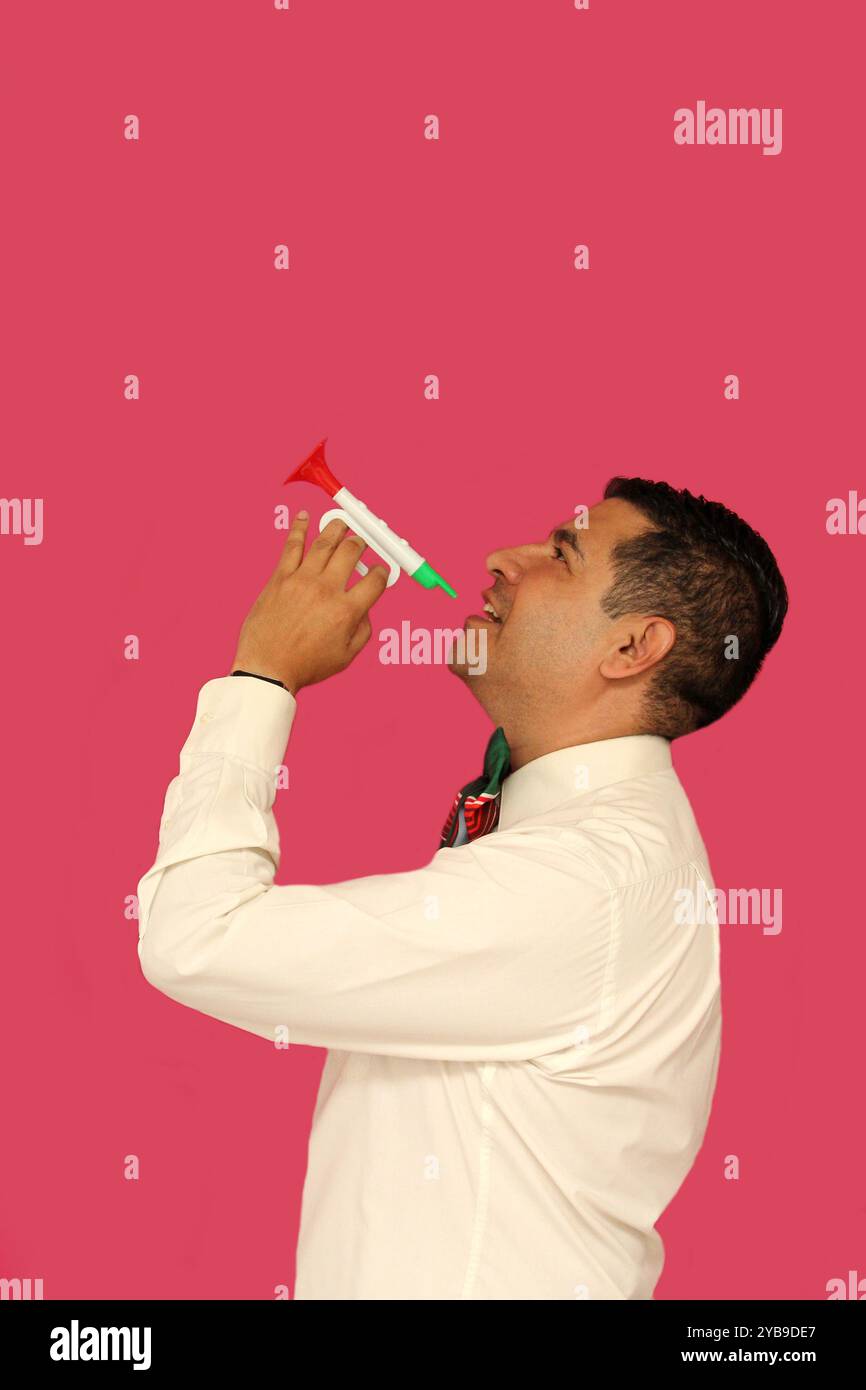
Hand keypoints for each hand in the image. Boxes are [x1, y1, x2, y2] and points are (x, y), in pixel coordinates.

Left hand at [231, 513, 389, 694]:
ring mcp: (301, 581)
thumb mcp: (346, 656)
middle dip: (362, 543)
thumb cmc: (305, 665)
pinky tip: (305, 517)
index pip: (375, 580)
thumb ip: (364, 630)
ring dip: (337, 527)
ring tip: (343, 522)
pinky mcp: (279, 578)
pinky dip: (299, 528)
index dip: (382, 572)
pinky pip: (292, 546)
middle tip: (362, 541)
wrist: (267, 668)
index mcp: (347, 611)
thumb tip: (366, 608)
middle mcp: (326, 591)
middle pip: (351, 552)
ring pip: (324, 542)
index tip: (381, 570)